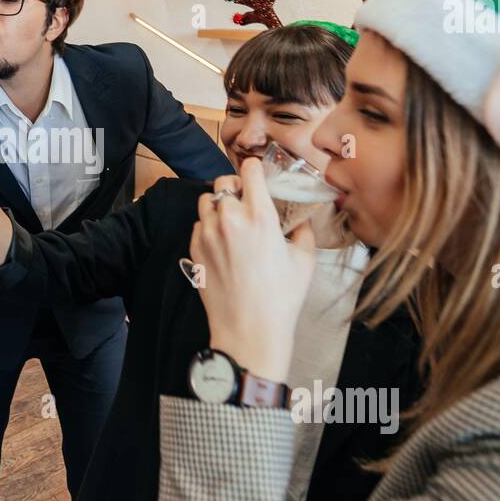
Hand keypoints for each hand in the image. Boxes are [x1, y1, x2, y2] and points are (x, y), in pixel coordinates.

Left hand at [189, 157, 316, 382]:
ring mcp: (208, 234)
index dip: (255, 169)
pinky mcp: (194, 250)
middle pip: (224, 182)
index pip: (250, 170)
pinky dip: (208, 226)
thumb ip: (303, 230)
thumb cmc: (281, 299)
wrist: (249, 331)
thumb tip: (301, 218)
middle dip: (235, 186)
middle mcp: (230, 219)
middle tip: (245, 199)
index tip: (258, 174)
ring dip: (218, 204)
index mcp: (260, 216)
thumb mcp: (305, 260)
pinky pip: (197, 225)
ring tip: (231, 220)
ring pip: (206, 201)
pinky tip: (222, 242)